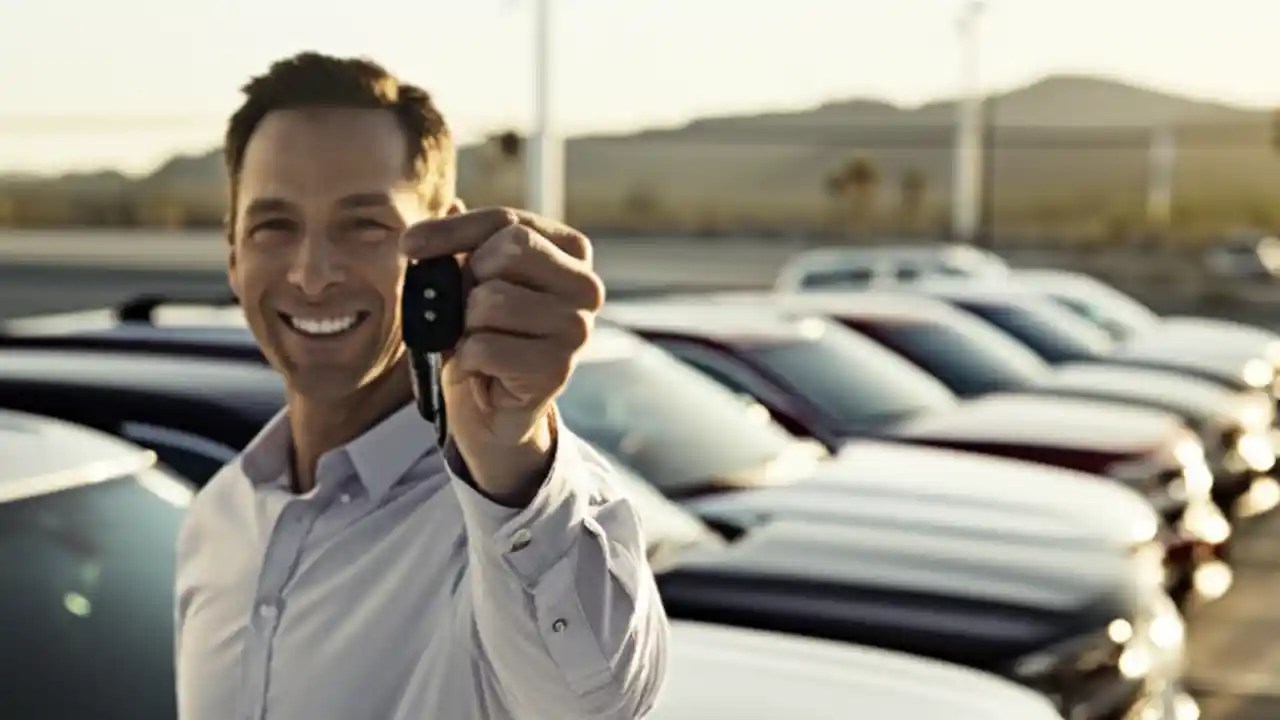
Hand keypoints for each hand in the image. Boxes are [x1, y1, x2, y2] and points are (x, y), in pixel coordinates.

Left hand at [400, 207, 603, 502]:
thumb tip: (441, 213)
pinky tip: (478, 369)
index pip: (507, 221)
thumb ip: (460, 243)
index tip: (409, 244)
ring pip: (490, 301)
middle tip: (467, 312)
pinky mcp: (557, 369)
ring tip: (477, 341)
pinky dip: (466, 359)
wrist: (494, 407)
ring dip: (466, 326)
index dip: (453, 230)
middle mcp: (586, 286)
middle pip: (506, 252)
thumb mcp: (469, 279)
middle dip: (469, 283)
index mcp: (571, 251)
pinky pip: (484, 346)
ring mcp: (577, 329)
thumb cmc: (484, 332)